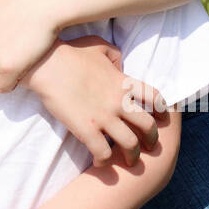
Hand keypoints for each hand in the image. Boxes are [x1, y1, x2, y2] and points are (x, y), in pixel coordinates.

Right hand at [25, 34, 165, 166]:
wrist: (46, 64)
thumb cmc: (70, 53)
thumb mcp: (98, 46)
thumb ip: (115, 55)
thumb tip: (120, 64)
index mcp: (123, 83)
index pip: (154, 98)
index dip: (162, 110)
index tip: (161, 119)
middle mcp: (118, 102)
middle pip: (148, 126)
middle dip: (153, 140)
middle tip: (148, 147)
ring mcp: (103, 118)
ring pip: (130, 145)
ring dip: (132, 157)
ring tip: (129, 162)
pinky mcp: (86, 130)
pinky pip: (103, 153)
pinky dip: (104, 162)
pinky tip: (99, 162)